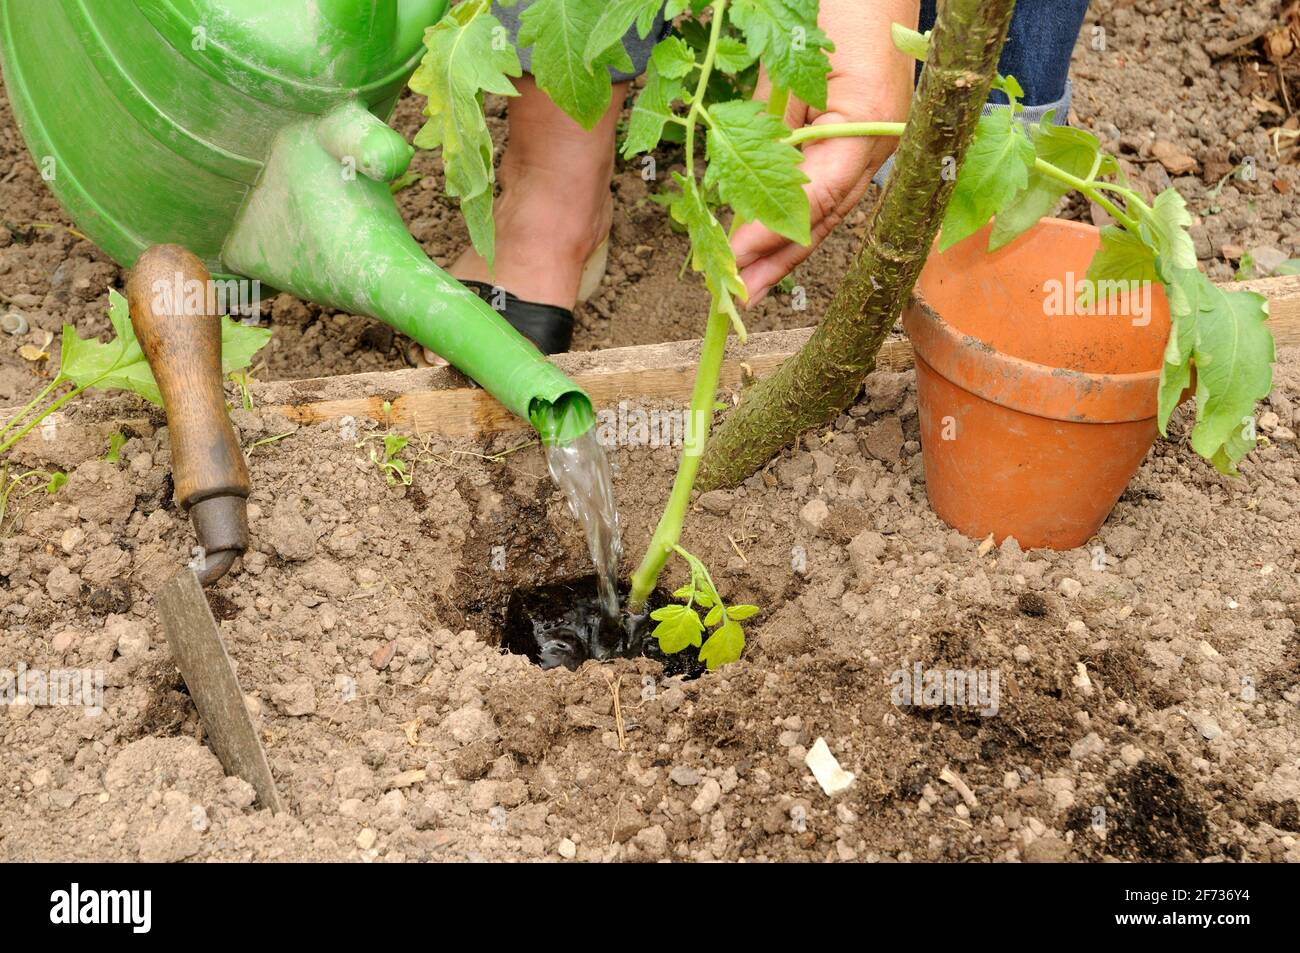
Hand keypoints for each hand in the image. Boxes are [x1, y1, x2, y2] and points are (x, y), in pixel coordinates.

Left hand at [731, 0, 919, 305]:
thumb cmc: (838, 9)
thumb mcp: (790, 72)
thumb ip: (766, 131)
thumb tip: (738, 190)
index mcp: (866, 128)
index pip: (814, 198)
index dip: (772, 234)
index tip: (736, 261)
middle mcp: (878, 148)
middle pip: (823, 219)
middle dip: (777, 260)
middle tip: (738, 297)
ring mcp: (877, 148)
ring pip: (827, 212)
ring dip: (787, 249)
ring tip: (750, 284)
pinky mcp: (866, 142)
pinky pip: (830, 190)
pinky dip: (799, 217)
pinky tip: (773, 241)